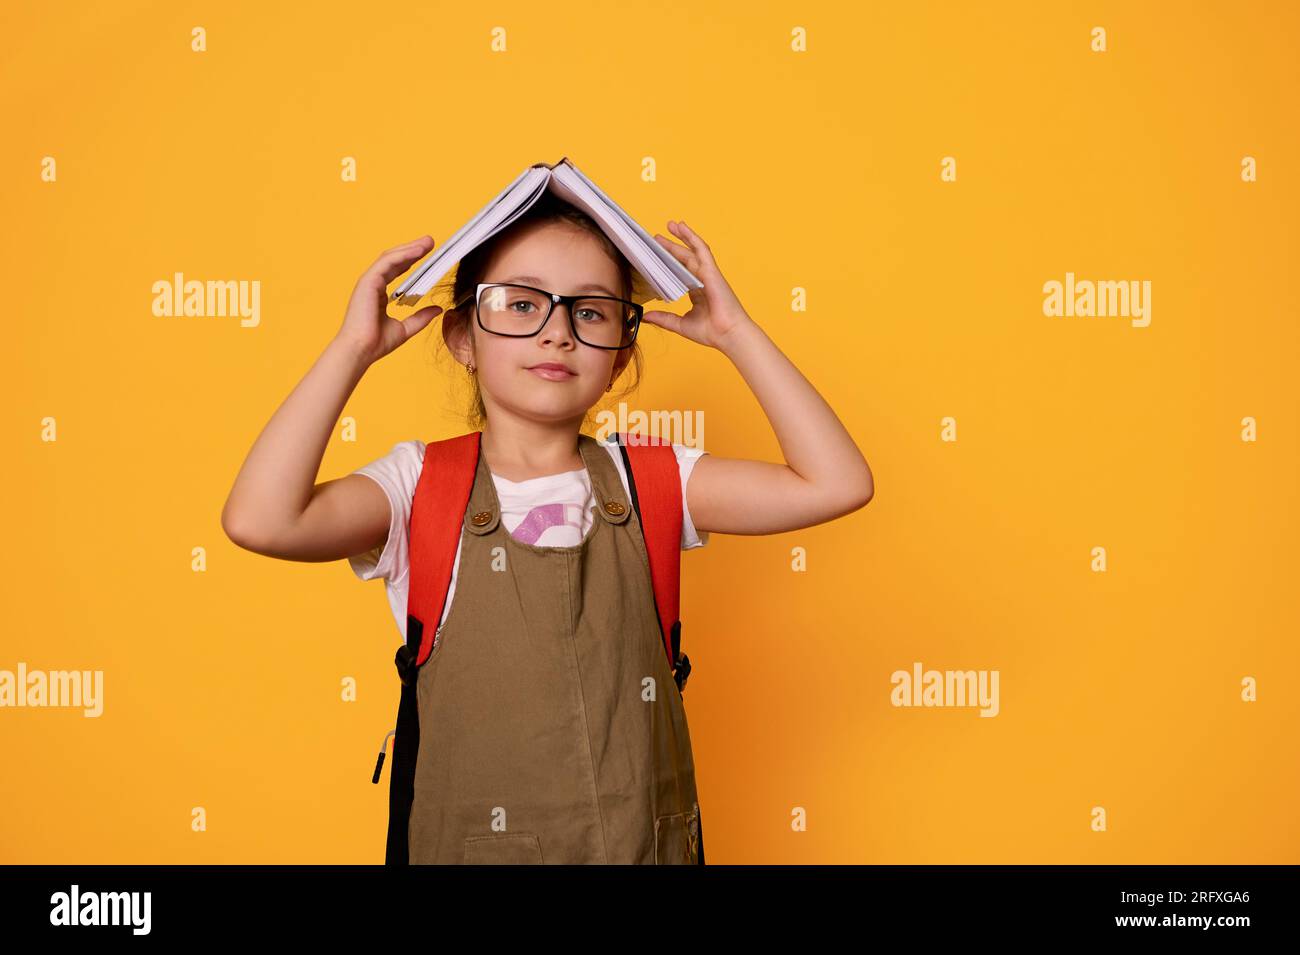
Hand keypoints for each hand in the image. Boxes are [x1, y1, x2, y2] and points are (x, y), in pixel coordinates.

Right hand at [335, 236, 442, 364]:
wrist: (360, 350)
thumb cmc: (376, 343)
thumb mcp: (406, 328)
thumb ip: (420, 318)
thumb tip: (437, 309)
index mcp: (379, 294)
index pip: (396, 270)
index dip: (412, 261)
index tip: (428, 255)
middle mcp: (373, 285)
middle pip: (394, 260)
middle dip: (412, 249)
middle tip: (430, 242)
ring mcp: (369, 282)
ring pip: (390, 257)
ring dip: (410, 248)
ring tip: (428, 242)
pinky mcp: (368, 282)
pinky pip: (387, 262)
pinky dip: (403, 255)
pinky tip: (417, 251)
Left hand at [646, 220, 753, 349]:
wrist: (728, 334)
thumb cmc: (711, 332)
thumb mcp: (680, 324)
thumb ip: (663, 318)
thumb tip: (644, 317)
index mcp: (696, 292)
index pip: (680, 272)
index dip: (669, 263)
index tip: (656, 257)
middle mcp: (702, 280)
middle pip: (684, 259)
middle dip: (671, 247)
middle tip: (657, 238)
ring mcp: (708, 274)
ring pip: (693, 250)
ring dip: (682, 236)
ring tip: (670, 225)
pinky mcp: (711, 271)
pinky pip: (701, 250)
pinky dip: (692, 237)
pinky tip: (683, 227)